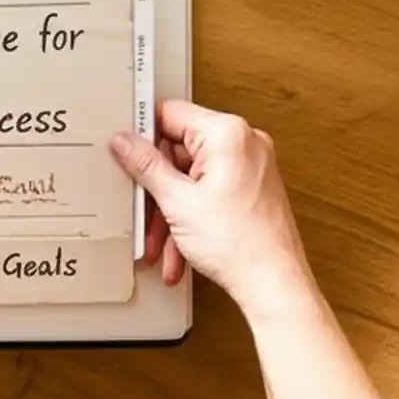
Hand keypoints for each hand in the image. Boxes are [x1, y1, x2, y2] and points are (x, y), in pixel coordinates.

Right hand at [108, 100, 313, 316]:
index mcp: (227, 134)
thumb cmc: (241, 245)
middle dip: (157, 189)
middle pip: (178, 152)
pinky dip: (190, 217)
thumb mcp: (176, 201)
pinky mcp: (250, 187)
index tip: (126, 155)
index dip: (143, 138)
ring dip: (170, 211)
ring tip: (163, 243)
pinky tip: (179, 248)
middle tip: (144, 211)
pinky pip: (207, 192)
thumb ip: (146, 165)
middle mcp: (244, 143)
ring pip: (190, 178)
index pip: (170, 115)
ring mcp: (250, 166)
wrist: (274, 284)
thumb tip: (125, 142)